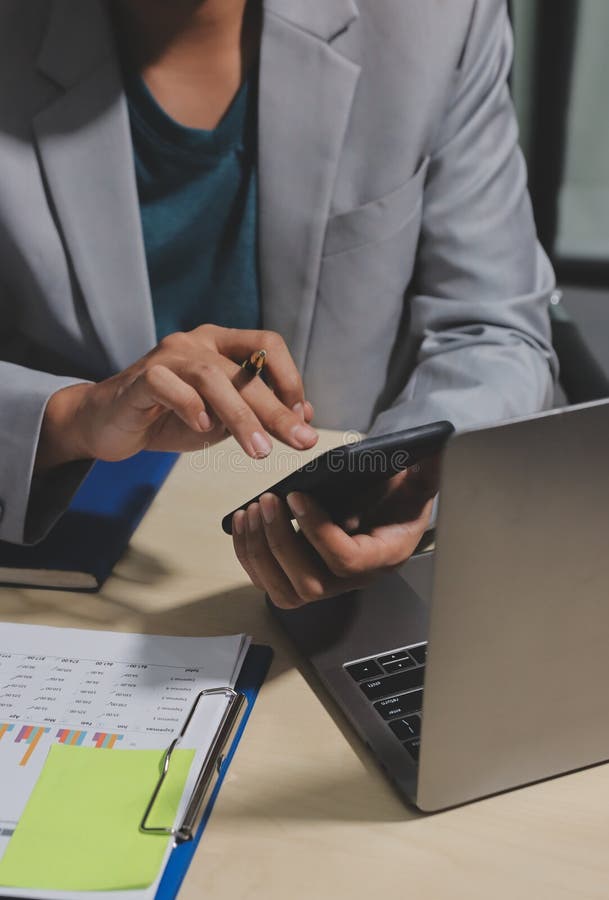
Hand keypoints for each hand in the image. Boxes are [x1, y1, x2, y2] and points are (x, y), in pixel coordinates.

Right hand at [37, 325, 316, 469]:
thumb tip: (304, 416)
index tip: (302, 417)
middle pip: (243, 369)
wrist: (107, 425)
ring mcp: (166, 357)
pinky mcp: (139, 378)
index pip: (267, 345)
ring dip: (241, 415)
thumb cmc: (167, 419)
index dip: (290, 378)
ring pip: (210, 376)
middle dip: (275, 409)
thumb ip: (256, 413)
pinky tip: (202, 429)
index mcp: (220, 345)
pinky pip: (167, 384)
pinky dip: (189, 405)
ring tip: (259, 449)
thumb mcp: (221, 419)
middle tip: (300, 440)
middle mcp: (195, 343)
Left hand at [232, 457, 439, 607]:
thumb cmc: (399, 497)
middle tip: (267, 502)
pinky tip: (243, 523)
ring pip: (284, 591)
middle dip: (280, 542)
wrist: (388, 512)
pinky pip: (269, 583)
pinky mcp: (301, 579)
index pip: (346, 560)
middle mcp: (354, 580)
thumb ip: (427, 469)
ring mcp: (326, 584)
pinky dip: (249, 556)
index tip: (297, 495)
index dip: (317, 532)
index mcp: (383, 556)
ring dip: (260, 553)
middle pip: (310, 583)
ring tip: (250, 512)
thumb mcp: (418, 481)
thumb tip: (438, 447)